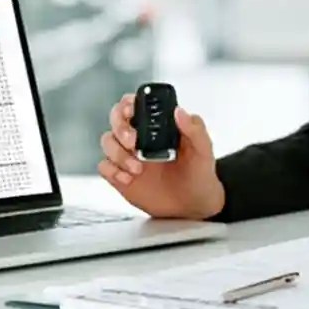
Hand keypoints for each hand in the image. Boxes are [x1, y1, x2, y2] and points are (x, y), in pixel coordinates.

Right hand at [97, 93, 225, 219]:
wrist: (193, 204)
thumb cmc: (199, 174)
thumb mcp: (203, 149)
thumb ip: (195, 129)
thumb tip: (180, 112)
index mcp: (158, 126)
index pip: (134, 104)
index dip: (128, 104)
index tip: (131, 112)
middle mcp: (140, 137)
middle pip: (116, 119)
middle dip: (120, 128)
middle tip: (133, 142)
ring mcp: (129, 155)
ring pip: (107, 141)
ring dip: (117, 153)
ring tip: (137, 168)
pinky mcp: (121, 174)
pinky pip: (105, 167)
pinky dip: (112, 171)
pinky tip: (128, 178)